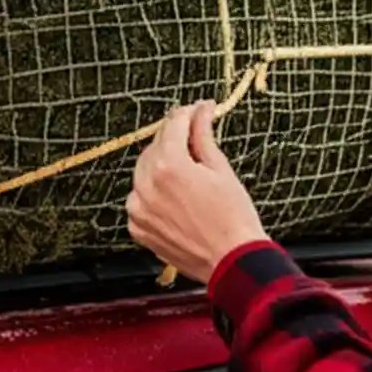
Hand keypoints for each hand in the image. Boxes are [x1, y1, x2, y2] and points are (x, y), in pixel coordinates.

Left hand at [127, 101, 269, 282]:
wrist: (231, 261)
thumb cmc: (233, 217)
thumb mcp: (220, 170)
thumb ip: (203, 136)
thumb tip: (202, 111)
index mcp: (169, 165)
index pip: (173, 125)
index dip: (189, 113)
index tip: (199, 110)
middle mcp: (146, 185)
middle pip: (155, 146)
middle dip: (174, 138)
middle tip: (195, 136)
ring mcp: (139, 208)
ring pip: (144, 172)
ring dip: (162, 165)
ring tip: (188, 171)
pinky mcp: (138, 227)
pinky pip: (141, 199)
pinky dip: (154, 193)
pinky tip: (176, 196)